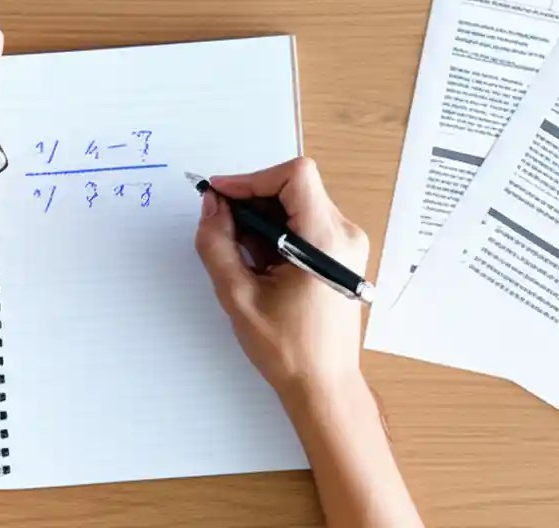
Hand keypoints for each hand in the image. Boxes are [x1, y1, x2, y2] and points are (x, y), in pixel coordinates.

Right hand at [194, 158, 369, 396]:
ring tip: (240, 252)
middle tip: (222, 224)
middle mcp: (344, 235)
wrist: (324, 384)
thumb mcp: (239, 295)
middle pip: (295, 187)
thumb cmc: (289, 349)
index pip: (295, 175)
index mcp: (326, 241)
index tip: (221, 195)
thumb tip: (211, 205)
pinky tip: (259, 261)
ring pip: (298, 203)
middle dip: (253, 199)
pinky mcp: (341, 255)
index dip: (252, 179)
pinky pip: (306, 223)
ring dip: (263, 218)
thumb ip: (217, 244)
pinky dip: (277, 231)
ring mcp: (347, 244)